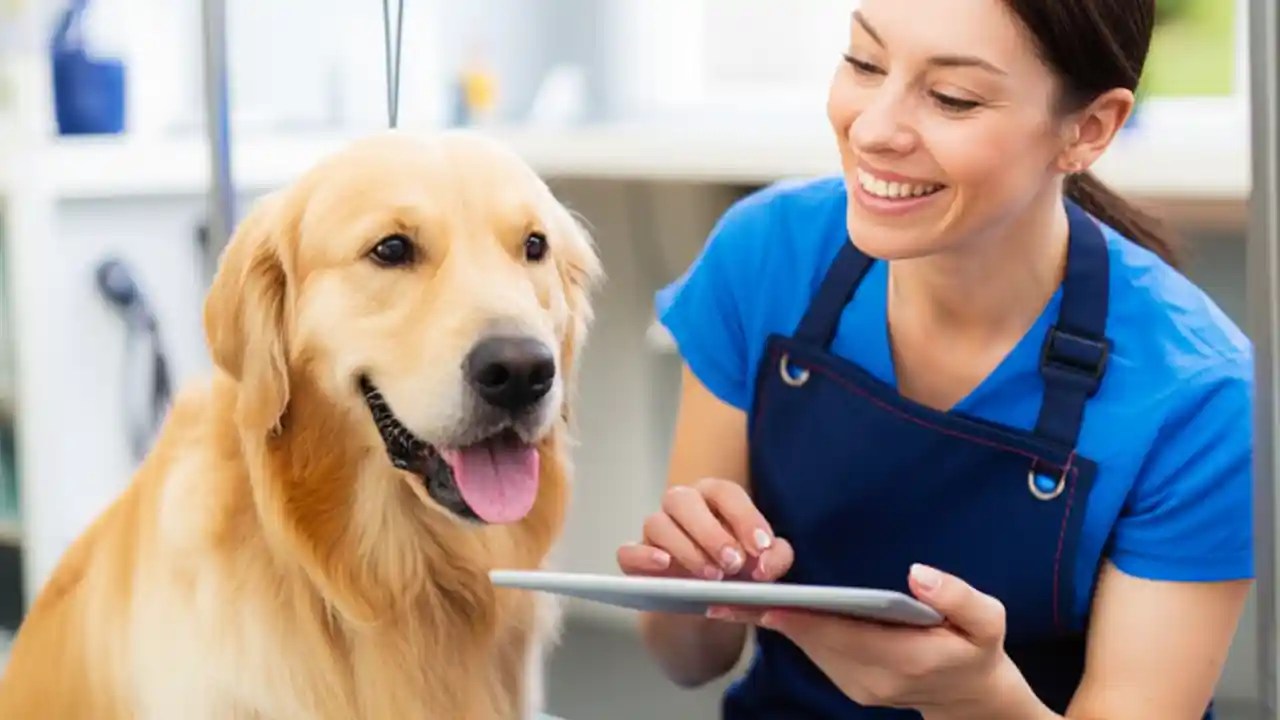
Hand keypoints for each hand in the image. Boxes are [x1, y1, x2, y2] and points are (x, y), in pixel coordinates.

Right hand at [616, 478, 793, 582]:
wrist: (711, 602)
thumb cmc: (738, 571)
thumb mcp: (765, 564)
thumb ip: (776, 557)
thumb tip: (766, 561)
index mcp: (713, 497)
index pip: (725, 492)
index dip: (744, 517)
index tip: (762, 547)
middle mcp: (681, 506)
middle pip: (683, 500)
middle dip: (710, 532)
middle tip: (734, 563)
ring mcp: (656, 530)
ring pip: (657, 523)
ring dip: (685, 548)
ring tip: (712, 576)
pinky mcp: (636, 558)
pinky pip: (628, 552)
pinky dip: (644, 557)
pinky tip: (665, 566)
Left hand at [707, 564, 1049, 718]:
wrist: (974, 696)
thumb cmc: (978, 648)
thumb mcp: (988, 621)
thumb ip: (957, 597)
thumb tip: (918, 575)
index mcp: (906, 661)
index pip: (842, 637)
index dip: (802, 619)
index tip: (766, 600)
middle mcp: (874, 681)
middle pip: (814, 644)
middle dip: (773, 615)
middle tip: (729, 589)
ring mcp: (859, 688)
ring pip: (808, 650)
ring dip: (776, 622)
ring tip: (736, 592)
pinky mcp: (851, 686)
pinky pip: (815, 654)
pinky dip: (792, 629)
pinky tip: (768, 605)